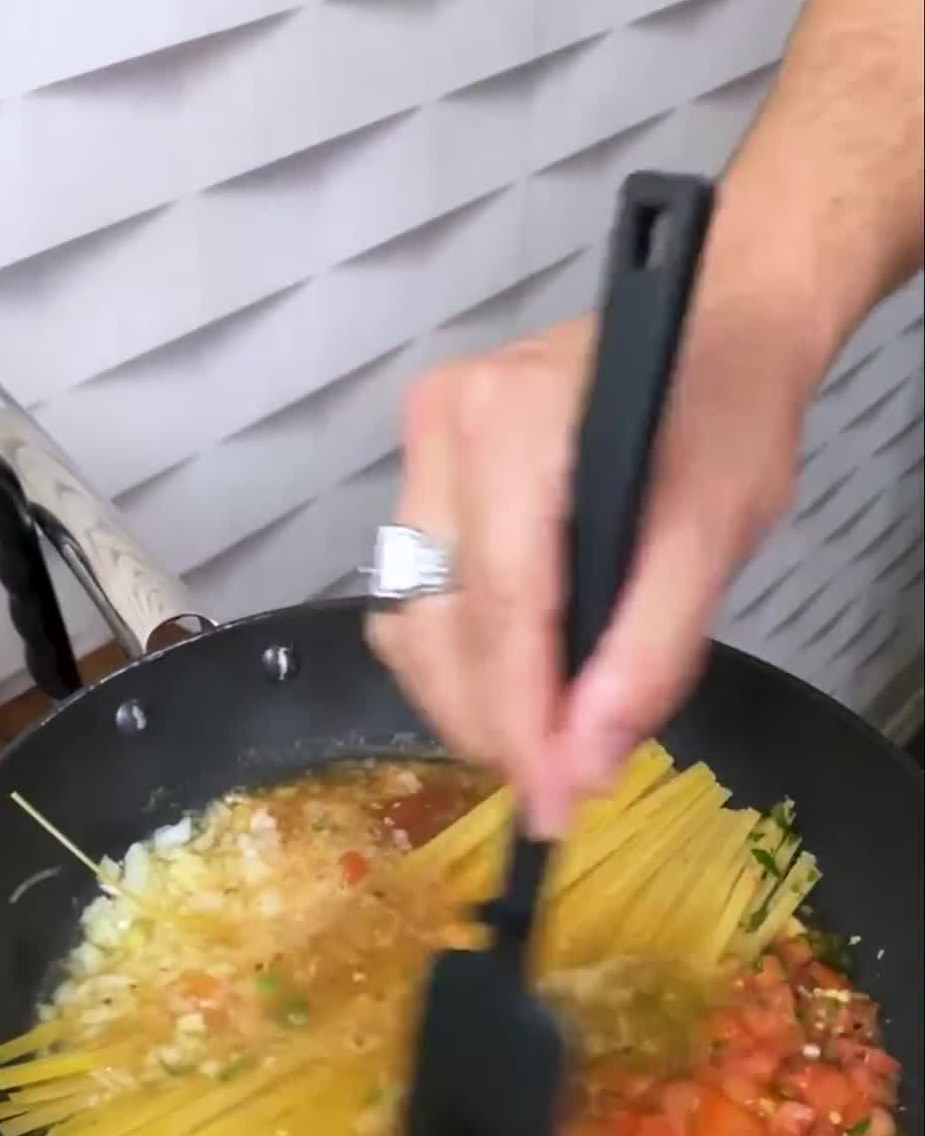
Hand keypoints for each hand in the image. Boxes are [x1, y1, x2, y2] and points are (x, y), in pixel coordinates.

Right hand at [368, 219, 820, 836]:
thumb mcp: (714, 535)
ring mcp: (415, 451)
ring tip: (545, 732)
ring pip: (410, 626)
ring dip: (471, 699)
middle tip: (558, 781)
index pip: (501, 608)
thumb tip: (580, 764)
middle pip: (437, 628)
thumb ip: (648, 653)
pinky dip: (463, 660)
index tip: (549, 808)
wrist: (712, 327)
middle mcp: (440, 427)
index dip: (520, 723)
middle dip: (493, 723)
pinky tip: (520, 677)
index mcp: (512, 420)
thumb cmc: (724, 415)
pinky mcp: (415, 478)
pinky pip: (413, 602)